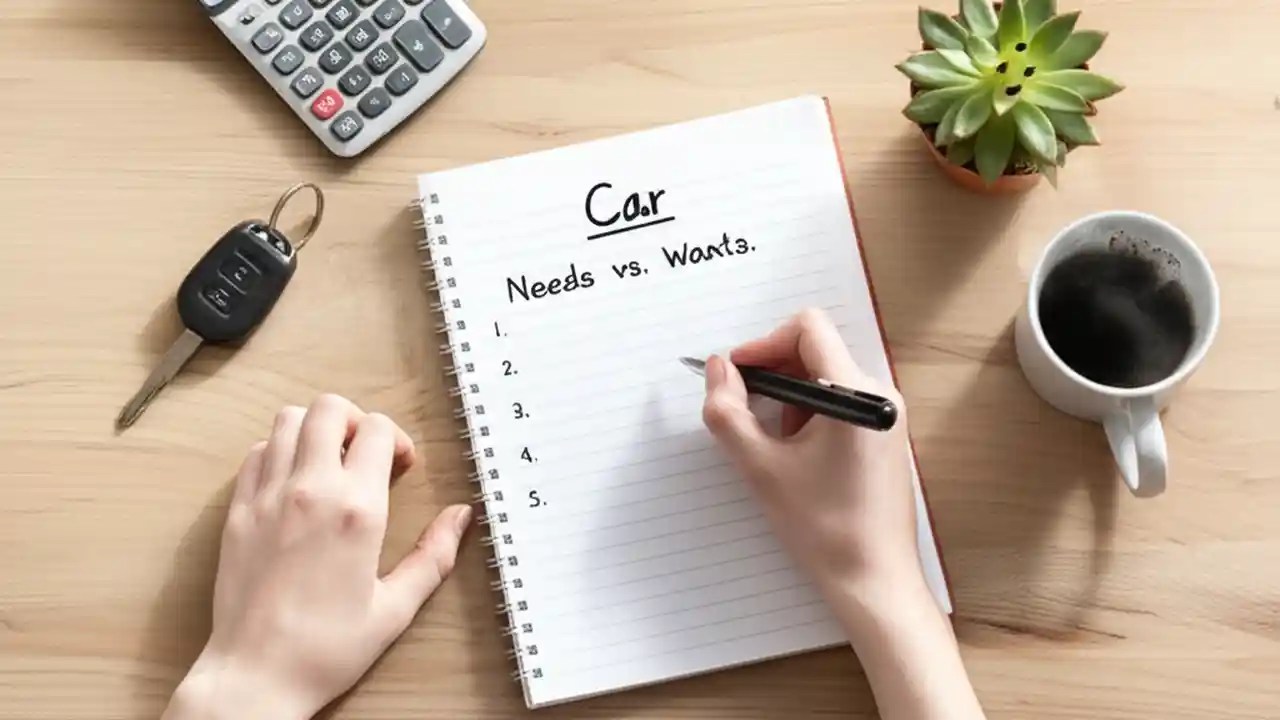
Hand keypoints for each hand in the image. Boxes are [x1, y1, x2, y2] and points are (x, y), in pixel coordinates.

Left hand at [163, 394, 471, 719]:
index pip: (378, 430)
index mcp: (357, 511)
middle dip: (355, 420)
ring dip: (315, 429)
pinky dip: (279, 451)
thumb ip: (434, 555)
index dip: (396, 439)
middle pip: (330, 408)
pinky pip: (257, 452)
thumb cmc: (326, 649)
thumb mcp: (395, 607)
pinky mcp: (238, 510)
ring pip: (289, 419)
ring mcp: (268, 496)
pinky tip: (293, 481)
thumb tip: (462, 516)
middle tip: (364, 453)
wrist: (256, 675)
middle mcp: (311, 491)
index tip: (399, 466)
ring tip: (329, 461)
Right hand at [700, 309, 927, 612]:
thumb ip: (728, 412)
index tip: (737, 374)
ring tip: (777, 446)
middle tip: (746, 412)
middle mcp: (880, 394)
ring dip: (790, 398)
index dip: (763, 343)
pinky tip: (798, 456)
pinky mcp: (886, 435)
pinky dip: (810, 415)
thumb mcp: (760, 468)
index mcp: (856, 393)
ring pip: (826, 377)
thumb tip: (718, 369)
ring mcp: (887, 415)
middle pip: (816, 350)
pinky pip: (842, 401)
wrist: (873, 579)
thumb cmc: (823, 529)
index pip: (808, 328)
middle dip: (774, 374)